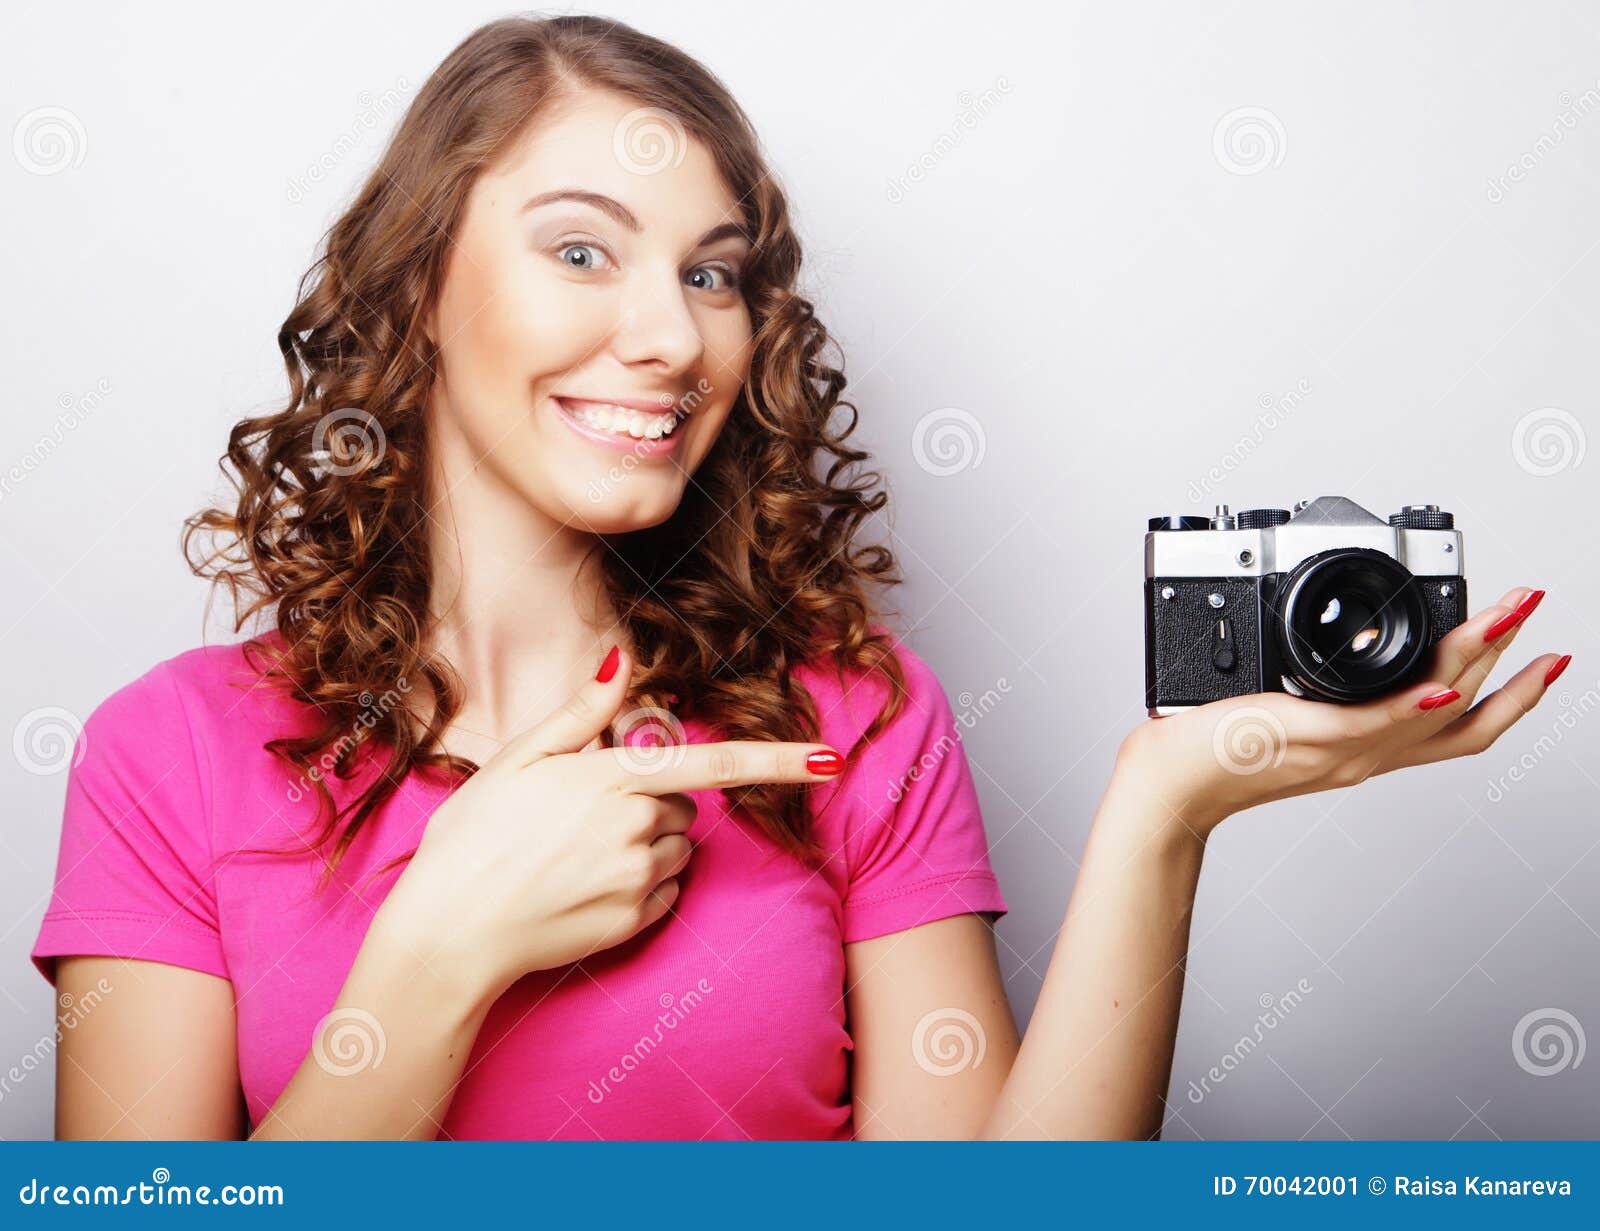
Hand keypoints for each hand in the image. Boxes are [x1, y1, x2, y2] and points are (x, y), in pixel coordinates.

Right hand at [373, 646, 843, 996]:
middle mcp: (637, 827)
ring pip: (678, 847)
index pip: (715, 763)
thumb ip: (580, 713)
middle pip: (686, 804)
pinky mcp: (636, 920)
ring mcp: (639, 878)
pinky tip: (586, 886)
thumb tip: (622, 661)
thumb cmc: (471, 840)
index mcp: (612, 779)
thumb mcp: (516, 760)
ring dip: (649, 842)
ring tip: (577, 854)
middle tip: (585, 815)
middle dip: (656, 800)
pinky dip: (642, 883)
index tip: (831, 757)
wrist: (446, 936)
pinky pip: (666, 889)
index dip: (779, 759)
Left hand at [1120, 586, 1567, 839]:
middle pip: (1468, 721)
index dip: (1511, 699)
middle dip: (1516, 669)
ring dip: (1482, 659)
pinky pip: (1377, 722)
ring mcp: (1342, 750)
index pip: (1458, 730)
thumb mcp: (1280, 718)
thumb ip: (1319, 695)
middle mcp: (1366, 757)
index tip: (1544, 661)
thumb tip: (1330, 657)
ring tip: (1511, 614)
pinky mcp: (1309, 737)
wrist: (1170, 787)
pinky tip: (1445, 681)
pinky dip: (1417, 702)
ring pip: (1436, 711)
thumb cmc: (1212, 753)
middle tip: (1540, 612)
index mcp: (1365, 750)